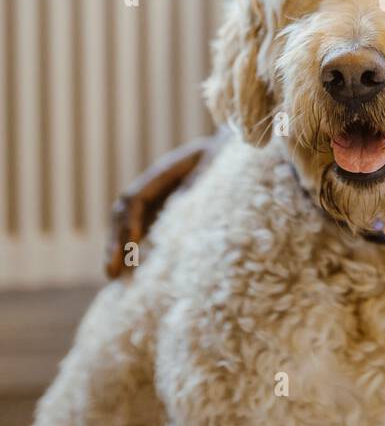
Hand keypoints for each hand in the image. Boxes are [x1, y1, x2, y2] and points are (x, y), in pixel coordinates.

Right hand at [103, 135, 216, 277]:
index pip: (135, 197)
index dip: (131, 220)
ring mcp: (156, 196)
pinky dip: (134, 247)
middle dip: (116, 241)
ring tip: (112, 275)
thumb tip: (176, 206)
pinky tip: (130, 269)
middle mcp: (154, 185)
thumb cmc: (223, 158)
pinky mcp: (163, 209)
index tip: (133, 242)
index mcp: (163, 172)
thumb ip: (195, 184)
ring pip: (127, 222)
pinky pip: (142, 228)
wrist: (231, 150)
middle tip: (110, 271)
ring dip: (119, 248)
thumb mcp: (212, 167)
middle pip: (124, 212)